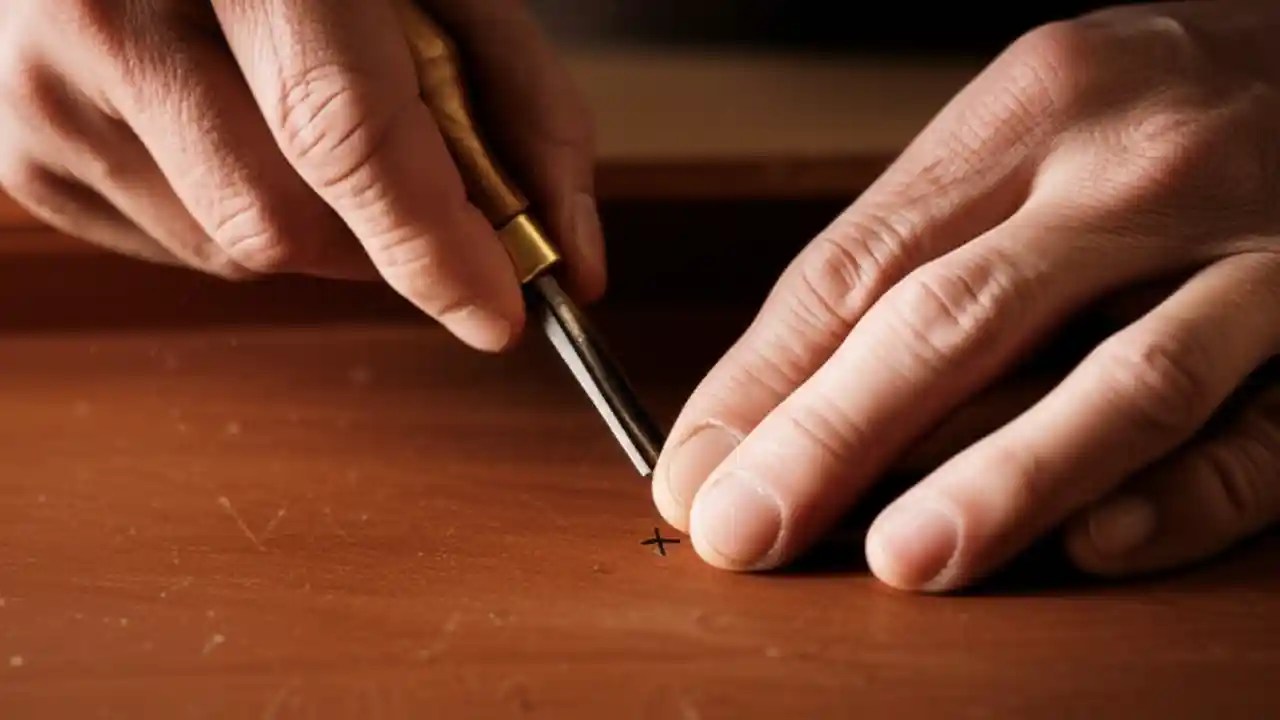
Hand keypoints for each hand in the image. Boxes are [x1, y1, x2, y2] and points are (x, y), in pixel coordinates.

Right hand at [0, 0, 601, 350]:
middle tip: (418, 186)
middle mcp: (110, 10)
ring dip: (316, 226)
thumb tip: (574, 262)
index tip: (503, 314)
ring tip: (303, 120)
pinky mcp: (22, 154)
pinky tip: (236, 135)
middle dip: (383, 237)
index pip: (345, 133)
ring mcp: (41, 87)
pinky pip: (184, 251)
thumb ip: (520, 108)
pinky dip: (244, 221)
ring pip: (238, 253)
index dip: (434, 244)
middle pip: (288, 223)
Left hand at [652, 0, 1279, 590]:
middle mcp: (1135, 170)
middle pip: (954, 317)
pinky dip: (1185, 495)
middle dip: (833, 437)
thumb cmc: (1168, 107)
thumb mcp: (1038, 123)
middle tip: (744, 531)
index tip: (698, 472)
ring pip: (1119, 379)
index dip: (764, 381)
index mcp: (1032, 110)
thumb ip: (929, 243)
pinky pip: (1265, 433)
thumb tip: (787, 398)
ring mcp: (1257, 248)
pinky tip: (1100, 541)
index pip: (858, 263)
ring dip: (1002, 478)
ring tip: (903, 559)